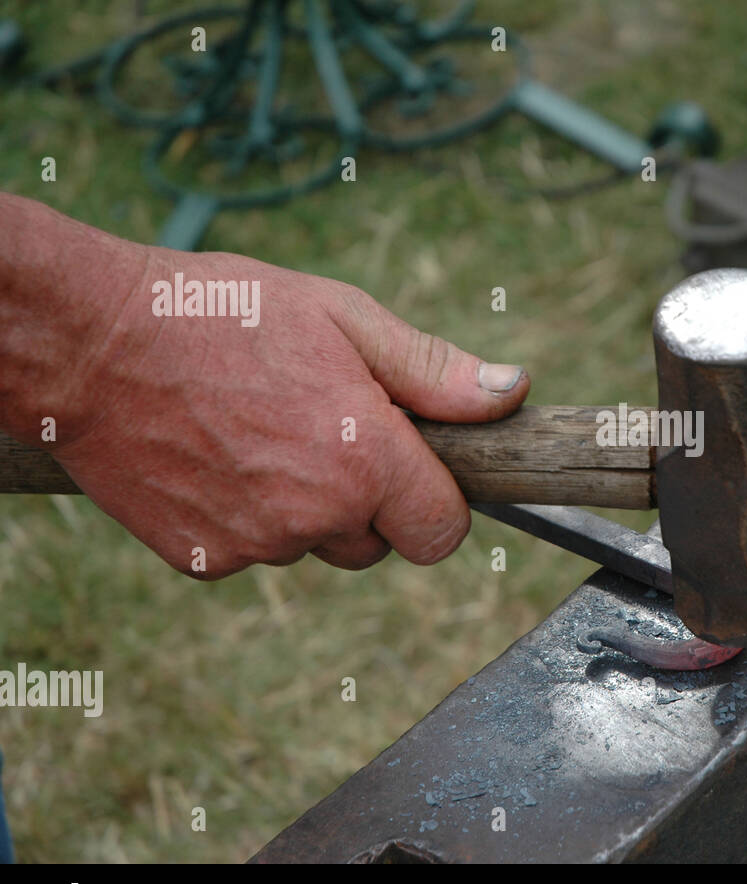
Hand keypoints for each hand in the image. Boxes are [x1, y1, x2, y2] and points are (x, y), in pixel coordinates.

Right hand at [45, 243, 528, 577]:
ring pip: (311, 546)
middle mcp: (315, 518)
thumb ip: (434, 371)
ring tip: (258, 429)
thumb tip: (515, 393)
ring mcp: (254, 546)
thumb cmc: (222, 312)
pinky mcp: (201, 561)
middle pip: (378, 543)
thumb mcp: (343, 317)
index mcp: (366, 461)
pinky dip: (246, 517)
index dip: (436, 501)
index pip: (443, 532)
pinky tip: (216, 456)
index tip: (414, 466)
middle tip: (322, 428)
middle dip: (367, 499)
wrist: (86, 341)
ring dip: (304, 507)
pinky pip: (252, 551)